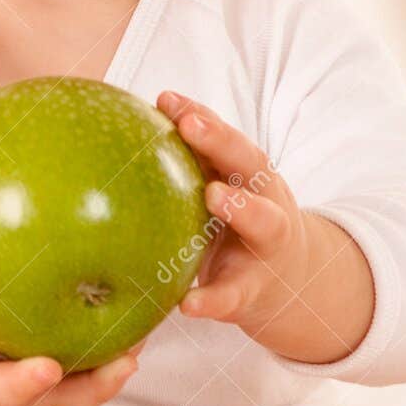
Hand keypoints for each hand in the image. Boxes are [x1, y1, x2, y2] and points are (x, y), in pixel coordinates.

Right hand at [0, 178, 145, 405]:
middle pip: (2, 396)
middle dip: (25, 385)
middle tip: (48, 369)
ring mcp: (21, 402)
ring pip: (60, 401)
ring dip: (95, 386)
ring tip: (127, 358)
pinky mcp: (54, 402)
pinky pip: (87, 388)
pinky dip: (113, 370)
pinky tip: (142, 337)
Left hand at [156, 90, 311, 343]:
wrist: (289, 281)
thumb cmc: (235, 226)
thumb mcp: (218, 190)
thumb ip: (184, 166)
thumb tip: (115, 132)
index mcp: (248, 174)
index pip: (225, 137)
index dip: (200, 116)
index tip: (166, 100)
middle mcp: (264, 199)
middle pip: (250, 163)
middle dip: (222, 141)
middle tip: (190, 125)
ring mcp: (265, 246)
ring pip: (265, 222)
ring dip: (243, 206)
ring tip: (214, 195)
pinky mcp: (254, 290)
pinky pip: (235, 295)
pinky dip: (214, 300)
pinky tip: (187, 305)